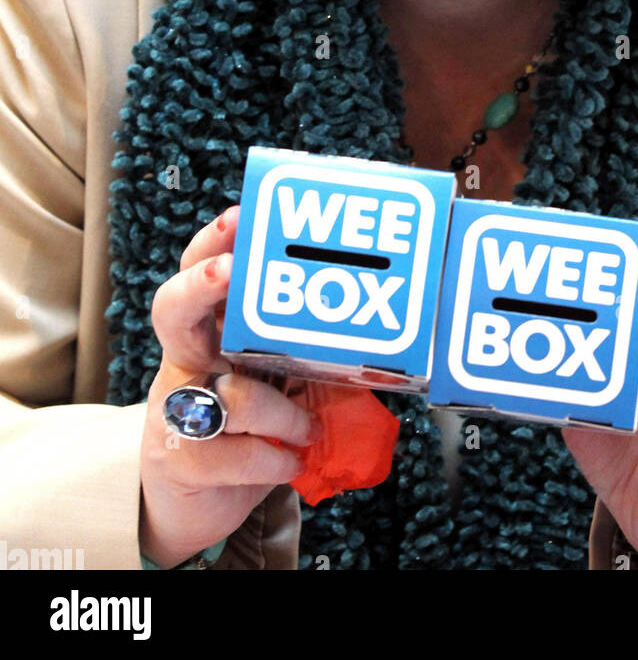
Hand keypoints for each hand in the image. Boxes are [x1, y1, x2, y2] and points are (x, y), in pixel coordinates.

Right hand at [139, 206, 317, 567]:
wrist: (196, 502)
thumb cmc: (250, 425)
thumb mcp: (281, 379)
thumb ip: (311, 353)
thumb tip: (383, 329)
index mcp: (213, 331)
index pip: (200, 271)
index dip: (214, 243)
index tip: (239, 218)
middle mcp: (187, 361)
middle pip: (172, 310)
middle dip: (201, 285)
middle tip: (230, 273)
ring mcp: (177, 409)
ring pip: (232, 395)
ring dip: (285, 415)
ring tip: (308, 428)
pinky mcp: (182, 461)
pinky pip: (237, 454)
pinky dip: (275, 461)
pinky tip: (289, 462)